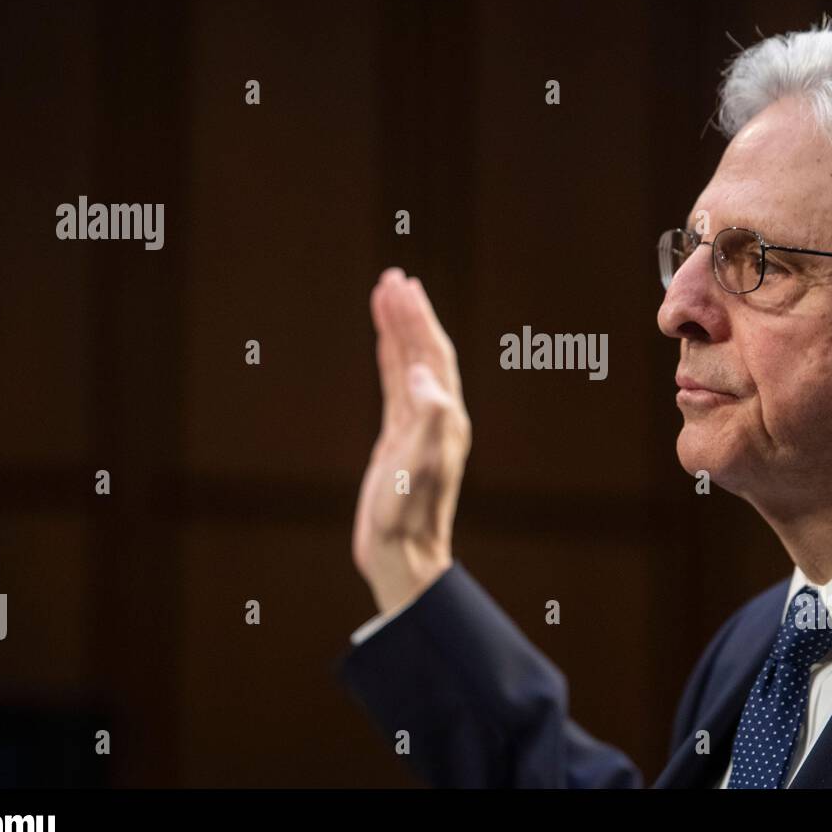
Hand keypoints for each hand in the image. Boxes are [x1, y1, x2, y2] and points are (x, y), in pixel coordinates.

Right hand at [352, 268, 470, 613]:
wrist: (403, 555)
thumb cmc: (409, 516)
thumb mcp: (417, 466)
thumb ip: (426, 418)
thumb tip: (423, 376)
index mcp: (446, 417)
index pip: (433, 354)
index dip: (418, 319)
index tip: (401, 285)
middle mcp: (437, 415)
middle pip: (424, 351)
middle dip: (409, 314)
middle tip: (393, 277)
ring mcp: (418, 425)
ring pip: (408, 364)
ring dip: (398, 329)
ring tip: (385, 295)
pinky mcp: (399, 439)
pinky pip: (395, 385)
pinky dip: (390, 357)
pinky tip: (384, 342)